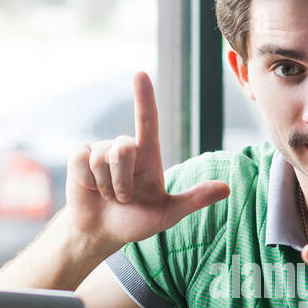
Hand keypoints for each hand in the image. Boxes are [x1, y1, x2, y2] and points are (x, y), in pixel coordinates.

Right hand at [62, 71, 228, 257]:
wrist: (102, 232)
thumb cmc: (135, 222)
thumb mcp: (167, 213)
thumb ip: (194, 199)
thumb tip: (227, 188)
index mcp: (148, 155)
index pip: (148, 120)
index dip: (144, 97)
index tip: (140, 74)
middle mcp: (125, 148)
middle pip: (123, 148)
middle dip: (122, 182)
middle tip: (124, 198)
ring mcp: (101, 150)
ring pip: (101, 158)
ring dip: (105, 186)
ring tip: (107, 196)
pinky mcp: (80, 157)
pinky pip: (82, 161)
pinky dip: (87, 181)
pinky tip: (89, 188)